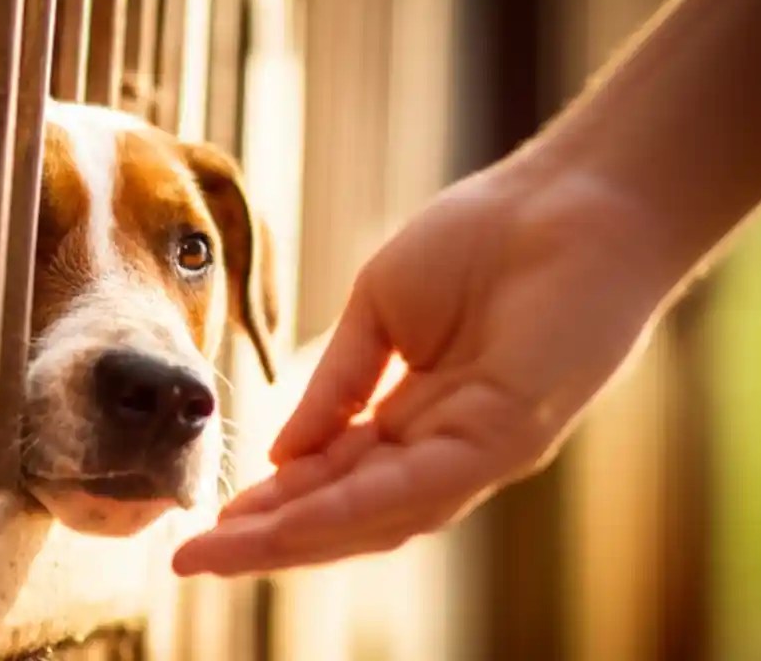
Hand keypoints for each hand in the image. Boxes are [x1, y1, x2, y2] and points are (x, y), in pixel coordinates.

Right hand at [173, 164, 675, 575]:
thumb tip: (280, 454)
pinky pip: (414, 487)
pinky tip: (290, 520)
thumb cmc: (484, 241)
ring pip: (372, 516)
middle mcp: (444, 449)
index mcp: (415, 417)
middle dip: (266, 539)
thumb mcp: (379, 312)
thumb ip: (335, 386)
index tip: (207, 524)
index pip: (331, 478)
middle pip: (344, 512)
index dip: (269, 504)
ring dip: (293, 540)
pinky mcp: (504, 439)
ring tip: (219, 554)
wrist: (572, 197)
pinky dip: (347, 508)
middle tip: (188, 563)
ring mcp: (475, 451)